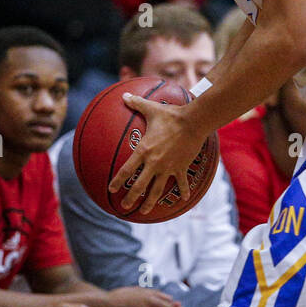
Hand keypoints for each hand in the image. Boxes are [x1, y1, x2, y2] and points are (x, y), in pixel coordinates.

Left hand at [108, 93, 201, 215]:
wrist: (194, 122)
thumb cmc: (171, 115)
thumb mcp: (151, 108)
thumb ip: (136, 103)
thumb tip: (123, 95)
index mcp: (144, 151)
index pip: (126, 170)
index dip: (117, 181)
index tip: (111, 189)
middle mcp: (154, 163)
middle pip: (140, 186)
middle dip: (131, 198)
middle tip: (124, 206)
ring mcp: (168, 167)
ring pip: (157, 190)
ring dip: (150, 202)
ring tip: (144, 211)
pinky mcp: (181, 168)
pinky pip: (181, 183)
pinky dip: (182, 192)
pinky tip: (183, 200)